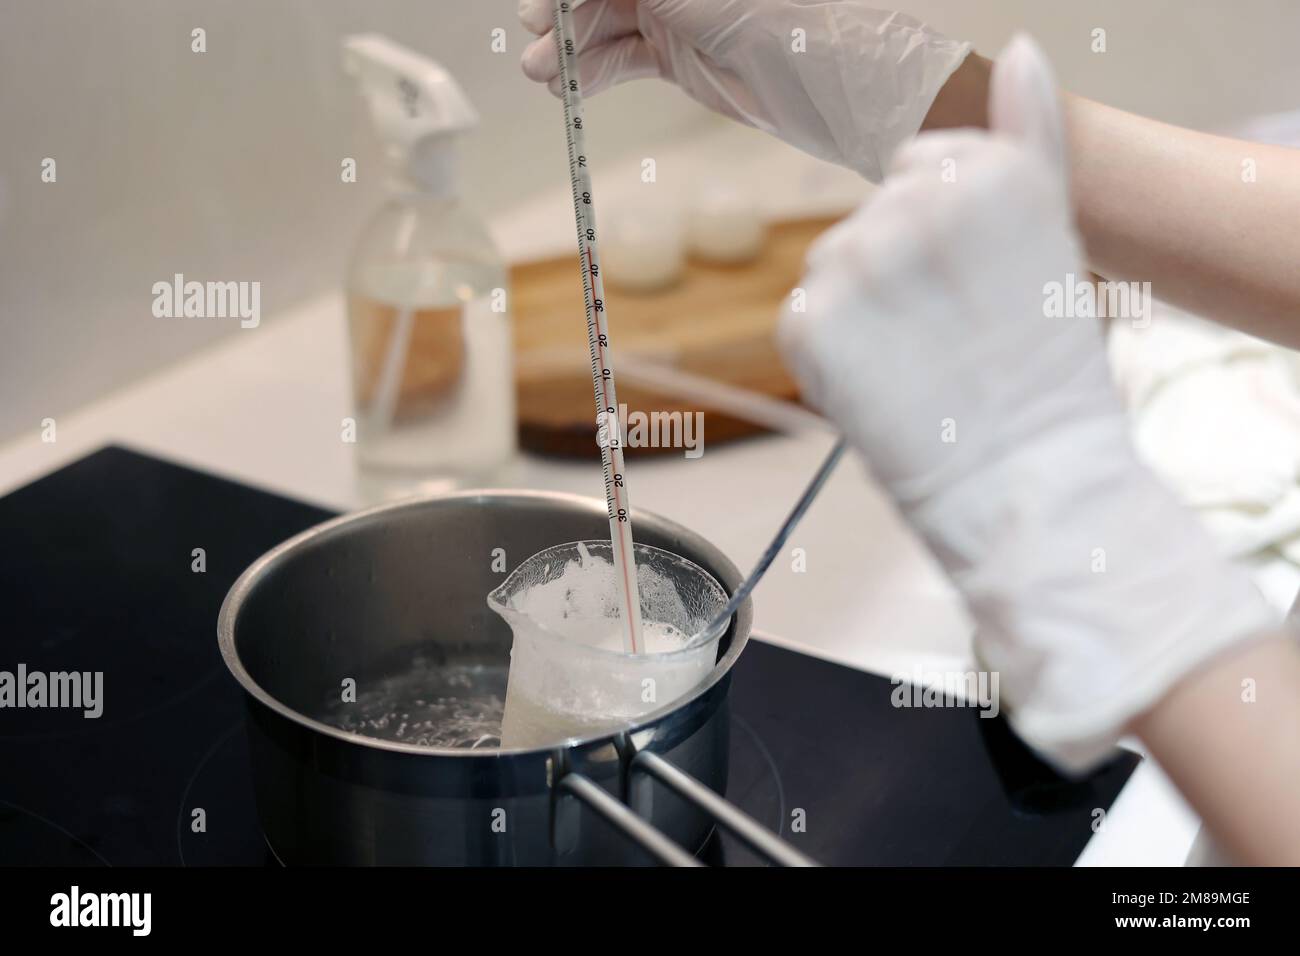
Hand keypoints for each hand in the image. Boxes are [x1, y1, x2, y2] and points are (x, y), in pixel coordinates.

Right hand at [518, 0, 970, 181]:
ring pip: (604, 26)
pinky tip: (569, 87)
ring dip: (571, 50)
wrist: (814, 75)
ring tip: (542, 76)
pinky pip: (622, 59)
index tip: (538, 5)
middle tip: (532, 39)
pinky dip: (593, 73)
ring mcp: (671, 14)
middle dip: (563, 14)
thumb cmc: (760, 10)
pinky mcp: (676, 55)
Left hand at [779, 35, 1275, 770]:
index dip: (946, 235)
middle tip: (954, 336)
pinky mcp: (807, 319)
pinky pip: (806, 313)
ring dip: (866, 307)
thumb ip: (1029, 138)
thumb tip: (1025, 50)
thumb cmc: (1046, 375)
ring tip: (923, 366)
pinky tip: (883, 387)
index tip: (977, 289)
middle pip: (876, 211)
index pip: (926, 163)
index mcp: (988, 171)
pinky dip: (831, 351)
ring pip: (836, 262)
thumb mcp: (1054, 240)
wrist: (1026, 485)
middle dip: (903, 264)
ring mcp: (855, 259)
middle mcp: (915, 201)